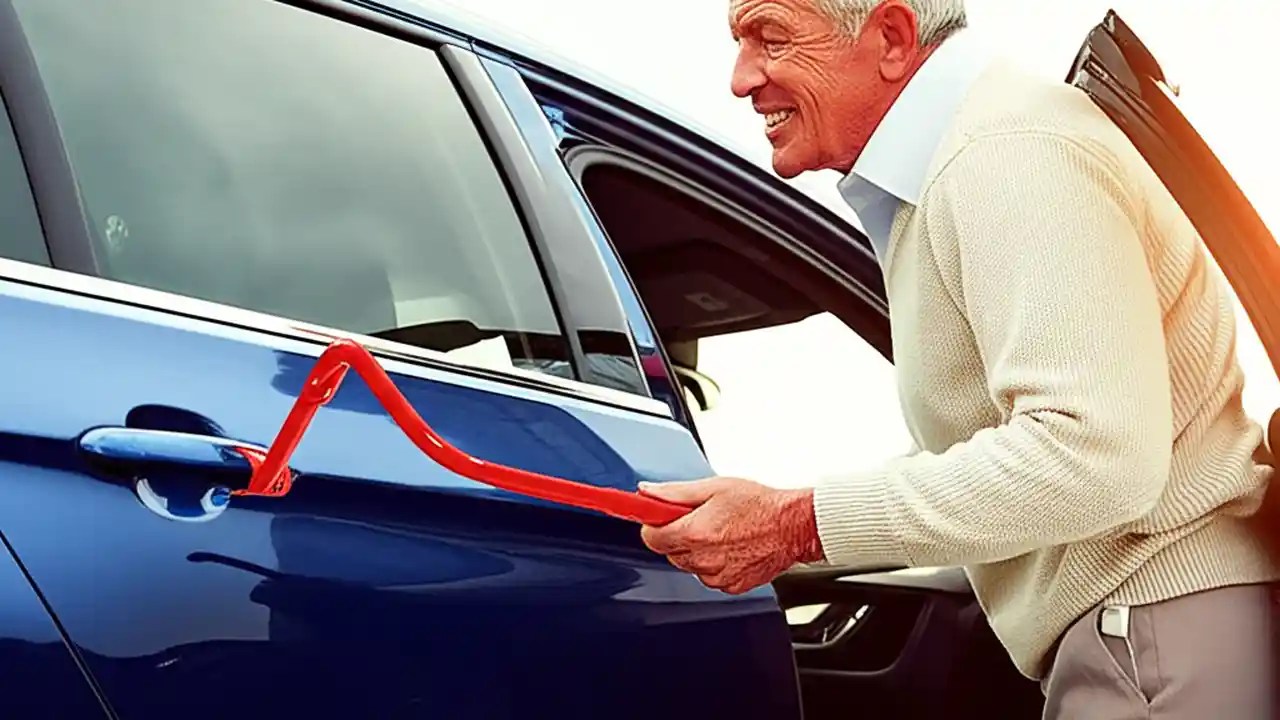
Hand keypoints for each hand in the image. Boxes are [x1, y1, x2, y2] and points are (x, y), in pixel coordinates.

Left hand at [638, 477, 823, 593]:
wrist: (794, 526)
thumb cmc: (760, 505)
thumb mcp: (714, 487)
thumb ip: (675, 493)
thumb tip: (647, 493)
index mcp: (695, 533)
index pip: (650, 538)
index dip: (654, 525)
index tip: (661, 518)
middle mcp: (704, 559)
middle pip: (670, 552)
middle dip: (679, 535)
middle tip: (700, 518)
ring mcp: (717, 576)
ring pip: (689, 565)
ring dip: (697, 551)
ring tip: (721, 532)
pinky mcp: (731, 586)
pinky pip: (710, 576)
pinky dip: (715, 564)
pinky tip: (732, 547)